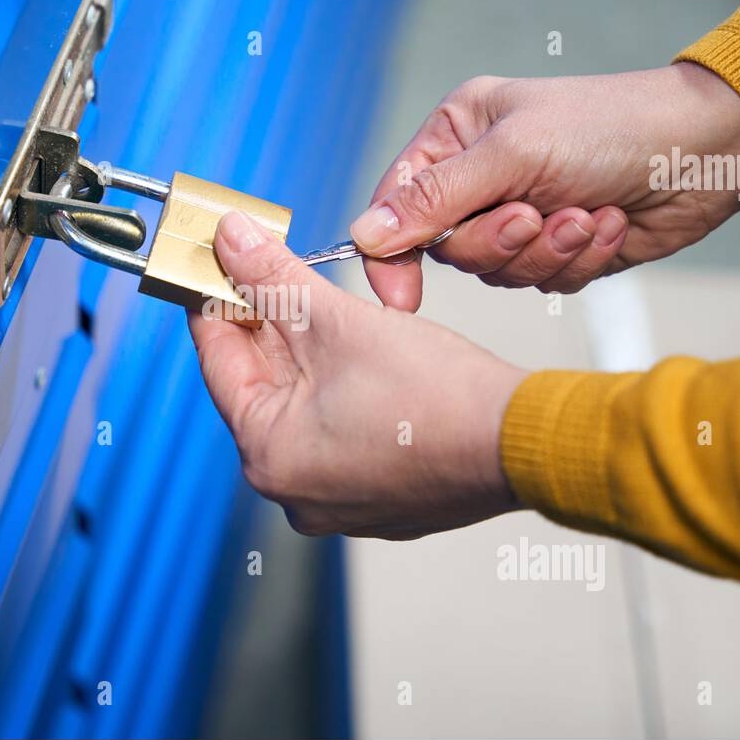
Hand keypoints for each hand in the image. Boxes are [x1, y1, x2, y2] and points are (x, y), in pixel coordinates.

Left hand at [188, 211, 526, 537]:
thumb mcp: (337, 319)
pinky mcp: (378, 495)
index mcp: (267, 455)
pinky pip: (340, 431)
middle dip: (265, 321)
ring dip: (306, 352)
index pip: (218, 360)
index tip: (215, 261)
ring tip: (316, 299)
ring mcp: (338, 499)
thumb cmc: (436, 397)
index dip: (215, 297)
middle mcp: (293, 491)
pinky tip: (357, 351)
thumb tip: (231, 240)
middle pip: (261, 383)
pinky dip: (341, 389)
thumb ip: (273, 276)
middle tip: (265, 265)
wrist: (524, 441)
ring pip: (304, 405)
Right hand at [352, 63, 739, 309]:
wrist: (708, 150)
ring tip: (587, 215)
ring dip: (547, 251)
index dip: (393, 253)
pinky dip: (578, 260)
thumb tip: (363, 236)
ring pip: (498, 272)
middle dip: (501, 241)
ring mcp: (522, 213)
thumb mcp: (513, 154)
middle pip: (450, 249)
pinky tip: (609, 224)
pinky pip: (544, 281)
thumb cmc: (611, 127)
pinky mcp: (561, 248)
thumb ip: (436, 200)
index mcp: (457, 135)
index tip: (402, 298)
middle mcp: (482, 176)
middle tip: (536, 216)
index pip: (397, 203)